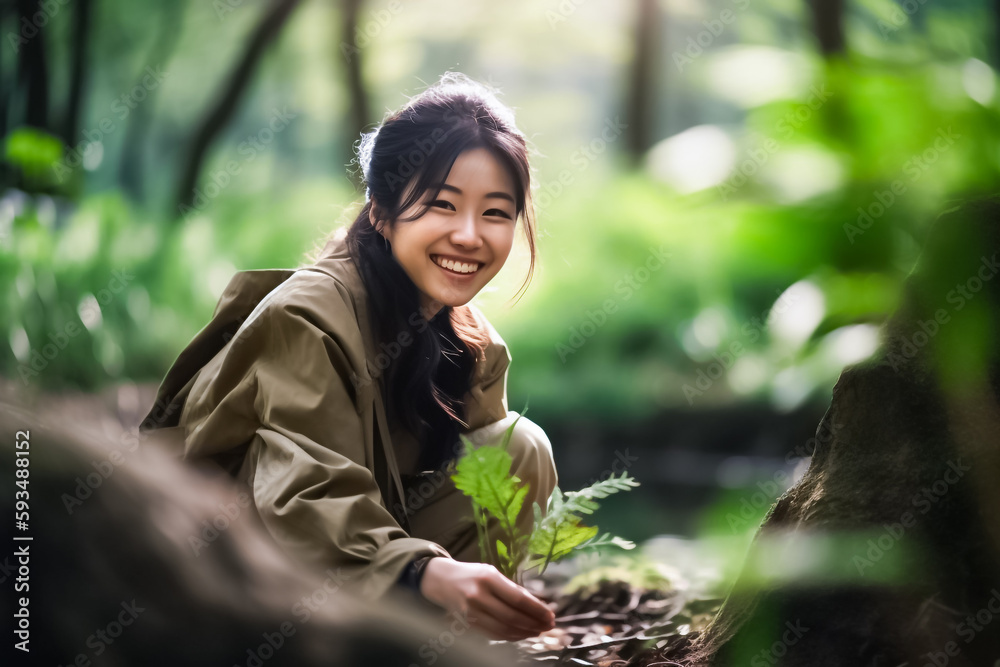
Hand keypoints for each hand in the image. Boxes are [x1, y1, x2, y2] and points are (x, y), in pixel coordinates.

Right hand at [419, 557, 554, 640]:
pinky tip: (522, 634)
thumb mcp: (492, 572)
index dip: (537, 610)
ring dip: (525, 633)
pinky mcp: (469, 623)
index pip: (518, 598)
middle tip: (548, 626)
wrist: (442, 580)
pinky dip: (511, 636)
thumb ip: (512, 588)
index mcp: (488, 578)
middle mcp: (479, 595)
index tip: (550, 615)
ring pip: (504, 629)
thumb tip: (537, 604)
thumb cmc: (472, 574)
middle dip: (534, 623)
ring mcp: (472, 612)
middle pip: (512, 616)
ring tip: (538, 631)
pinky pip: (494, 634)